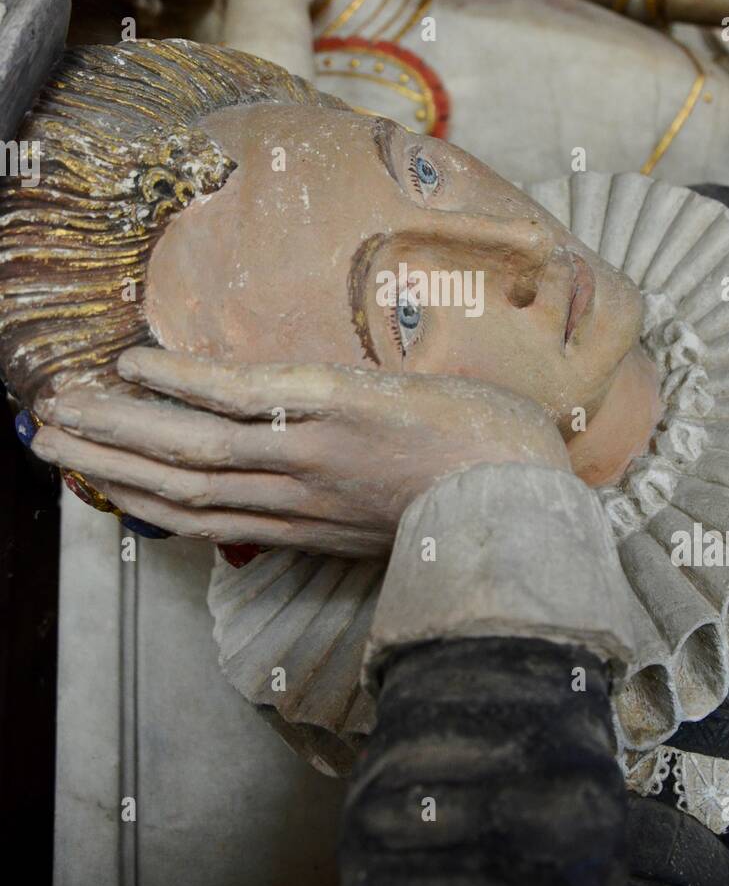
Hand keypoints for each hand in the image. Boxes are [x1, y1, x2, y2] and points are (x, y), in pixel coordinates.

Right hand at [32, 350, 569, 556]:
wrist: (523, 491)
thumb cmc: (475, 495)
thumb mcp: (395, 518)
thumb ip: (343, 506)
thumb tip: (319, 482)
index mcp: (305, 522)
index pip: (202, 515)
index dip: (141, 498)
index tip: (98, 481)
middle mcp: (290, 498)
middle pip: (174, 485)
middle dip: (104, 463)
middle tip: (44, 436)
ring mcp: (306, 454)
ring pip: (187, 447)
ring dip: (116, 426)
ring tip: (59, 404)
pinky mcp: (330, 410)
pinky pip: (237, 398)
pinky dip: (180, 382)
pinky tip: (134, 363)